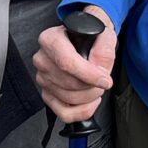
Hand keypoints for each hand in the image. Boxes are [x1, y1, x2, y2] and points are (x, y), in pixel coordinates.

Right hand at [33, 7, 114, 122]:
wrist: (86, 42)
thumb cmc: (91, 37)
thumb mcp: (103, 34)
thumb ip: (103, 48)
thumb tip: (99, 68)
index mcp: (50, 40)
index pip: (66, 62)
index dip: (88, 74)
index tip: (105, 80)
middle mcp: (42, 59)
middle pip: (69, 83)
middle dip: (93, 86)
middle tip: (104, 80)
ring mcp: (42, 78)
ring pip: (68, 98)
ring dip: (89, 97)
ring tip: (97, 87)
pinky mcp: (47, 94)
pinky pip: (64, 113)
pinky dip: (82, 111)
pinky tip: (90, 101)